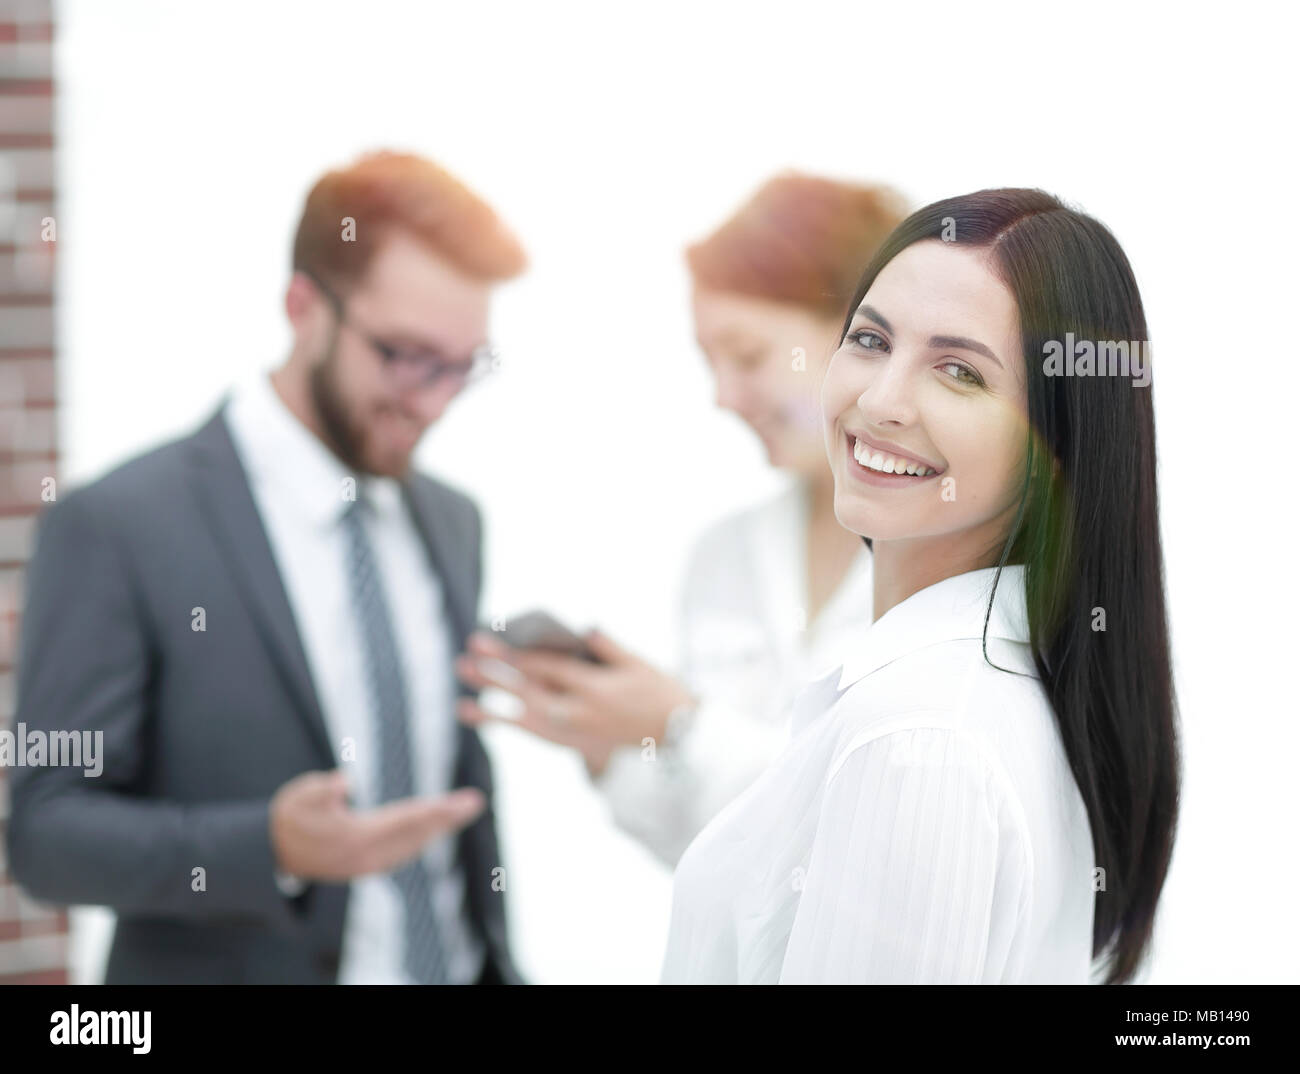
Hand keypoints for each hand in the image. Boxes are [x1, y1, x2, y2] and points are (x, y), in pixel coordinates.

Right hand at [269, 769, 484, 881]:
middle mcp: (369, 856)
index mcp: (356, 837)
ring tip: (464, 810)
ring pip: (414, 844)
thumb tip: (343, 781)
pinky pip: (405, 851)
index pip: (404, 820)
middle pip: (416, 834)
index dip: (433, 810)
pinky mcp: (368, 866)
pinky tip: (438, 827)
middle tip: (476, 802)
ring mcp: (369, 865)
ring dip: (440, 828)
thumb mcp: (298, 797)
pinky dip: (424, 837)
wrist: (275, 853)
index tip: (457, 802)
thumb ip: (320, 789)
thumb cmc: (290, 817)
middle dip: (447, 818)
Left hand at [454, 628, 695, 752]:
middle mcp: (577, 713)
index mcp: (594, 690)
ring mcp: (571, 730)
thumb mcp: (639, 665)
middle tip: (466, 655)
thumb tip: (583, 629)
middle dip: (496, 673)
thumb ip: (607, 647)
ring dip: (492, 697)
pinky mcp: (569, 740)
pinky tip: (477, 712)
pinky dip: (503, 720)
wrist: (674, 741)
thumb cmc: (660, 695)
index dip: (516, 655)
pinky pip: (530, 730)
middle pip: (528, 689)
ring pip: (523, 711)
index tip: (490, 640)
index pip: (546, 669)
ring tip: (464, 684)